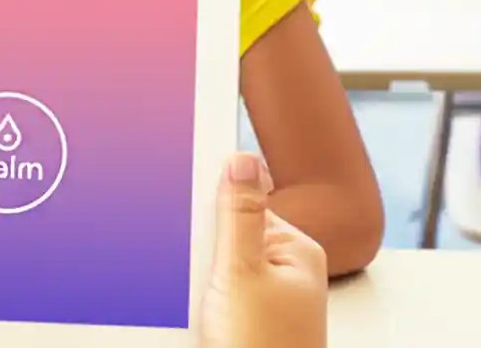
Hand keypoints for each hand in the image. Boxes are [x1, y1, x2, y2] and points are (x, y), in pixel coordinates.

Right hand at [200, 154, 327, 347]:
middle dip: (198, 250)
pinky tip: (198, 317)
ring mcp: (265, 299)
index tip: (186, 213)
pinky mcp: (245, 320)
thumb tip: (242, 159)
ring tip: (202, 306)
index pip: (241, 202)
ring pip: (212, 267)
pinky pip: (210, 294)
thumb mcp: (243, 274)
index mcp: (294, 250)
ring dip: (193, 281)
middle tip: (199, 277)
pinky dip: (196, 302)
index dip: (207, 208)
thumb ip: (240, 215)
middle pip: (224, 234)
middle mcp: (284, 271)